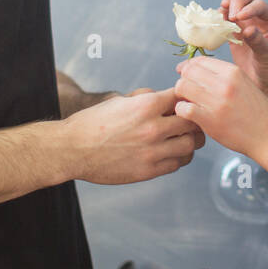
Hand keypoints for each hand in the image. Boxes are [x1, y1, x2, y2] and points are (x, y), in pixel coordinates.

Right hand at [65, 88, 205, 184]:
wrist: (72, 149)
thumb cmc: (94, 122)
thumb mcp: (120, 101)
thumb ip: (146, 98)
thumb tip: (166, 99)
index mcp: (146, 106)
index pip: (182, 97)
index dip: (186, 99)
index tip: (185, 102)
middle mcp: (153, 128)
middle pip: (193, 122)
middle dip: (194, 120)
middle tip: (192, 121)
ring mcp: (152, 151)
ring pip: (190, 145)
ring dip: (191, 140)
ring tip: (185, 138)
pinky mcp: (148, 170)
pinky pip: (177, 163)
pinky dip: (180, 157)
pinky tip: (173, 152)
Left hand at [173, 56, 267, 163]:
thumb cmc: (258, 113)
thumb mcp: (246, 84)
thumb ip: (224, 76)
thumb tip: (197, 68)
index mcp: (233, 72)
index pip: (200, 61)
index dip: (189, 67)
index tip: (187, 75)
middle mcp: (224, 83)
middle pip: (188, 72)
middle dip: (184, 80)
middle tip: (188, 92)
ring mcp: (217, 102)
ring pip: (182, 87)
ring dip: (181, 95)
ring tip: (188, 103)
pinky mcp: (210, 121)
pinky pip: (183, 108)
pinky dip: (181, 111)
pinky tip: (189, 115)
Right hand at [220, 0, 267, 97]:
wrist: (265, 81)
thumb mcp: (267, 56)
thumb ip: (258, 42)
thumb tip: (248, 29)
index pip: (259, 5)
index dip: (248, 8)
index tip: (238, 19)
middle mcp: (259, 16)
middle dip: (236, 0)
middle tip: (230, 14)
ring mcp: (246, 21)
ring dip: (226, 2)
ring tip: (221, 13)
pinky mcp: (233, 28)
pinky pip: (224, 15)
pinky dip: (219, 14)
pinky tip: (216, 22)